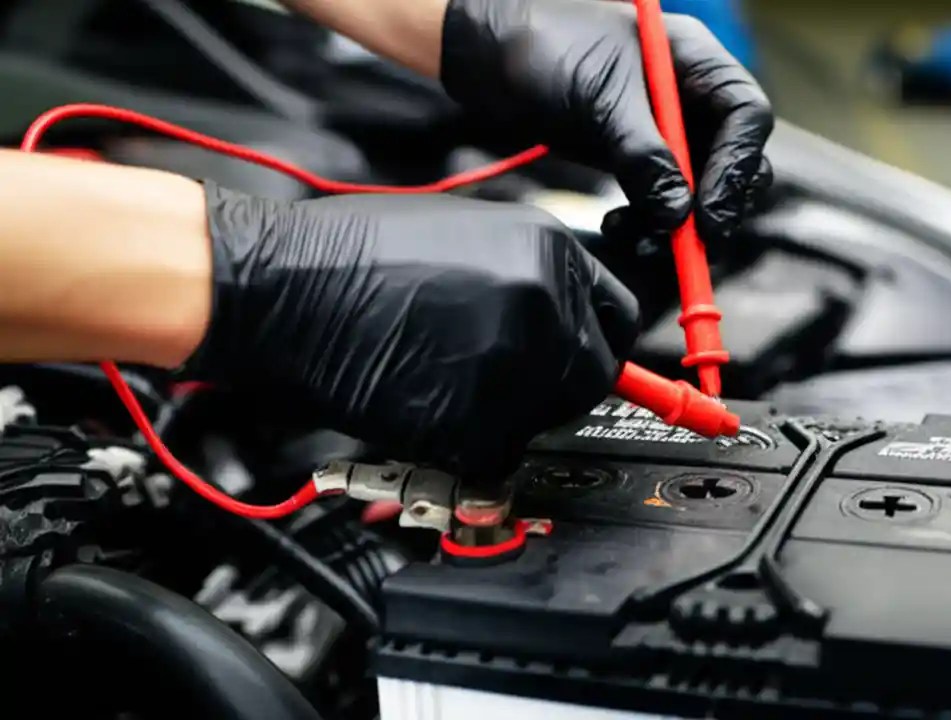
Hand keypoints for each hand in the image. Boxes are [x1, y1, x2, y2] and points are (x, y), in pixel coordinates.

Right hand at [183, 183, 639, 477]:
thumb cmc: (355, 254)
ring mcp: (514, 371)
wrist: (281, 285)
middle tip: (500, 379)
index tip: (579, 357)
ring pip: (543, 420)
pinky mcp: (474, 425)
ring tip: (444, 380)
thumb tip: (567, 316)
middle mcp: (546, 310)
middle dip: (555, 385)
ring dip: (506, 414)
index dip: (594, 341)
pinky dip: (464, 446)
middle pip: (592, 376)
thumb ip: (532, 277)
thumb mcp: (471, 233)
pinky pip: (494, 454)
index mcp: (551, 253)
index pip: (618, 316)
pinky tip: (422, 405)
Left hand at [440, 0, 773, 241]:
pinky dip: (648, 222)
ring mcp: (665, 130)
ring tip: (640, 239)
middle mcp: (691, 97)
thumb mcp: (601, 101)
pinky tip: (617, 227)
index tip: (708, 215)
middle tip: (687, 242)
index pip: (746, 117)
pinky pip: (661, 200)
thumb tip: (678, 215)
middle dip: (713, 205)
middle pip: (734, 160)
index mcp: (697, 62)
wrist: (487, 54)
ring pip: (698, 190)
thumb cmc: (546, 49)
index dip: (736, 168)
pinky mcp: (636, 158)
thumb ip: (645, 157)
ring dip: (676, 224)